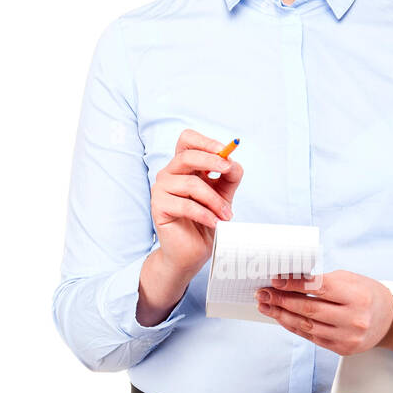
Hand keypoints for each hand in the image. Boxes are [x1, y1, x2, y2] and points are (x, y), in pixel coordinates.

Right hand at [151, 129, 243, 278]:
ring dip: (214, 200)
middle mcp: (169, 174)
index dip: (205, 141)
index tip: (225, 150)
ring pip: (191, 183)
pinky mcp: (159, 207)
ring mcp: (161, 189)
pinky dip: (205, 214)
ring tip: (226, 215)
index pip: (187, 140)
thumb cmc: (206, 221)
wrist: (192, 252)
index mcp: (184, 166)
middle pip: (186, 155)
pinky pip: (185, 205)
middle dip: (211, 161)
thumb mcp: (224, 195)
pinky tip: (215, 223)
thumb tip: (233, 163)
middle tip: (229, 170)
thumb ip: (229, 177)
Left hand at [254, 270, 392, 354]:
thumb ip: (322, 281)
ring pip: (306, 325)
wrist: (389, 320)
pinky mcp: (342, 348)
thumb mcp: (350, 279)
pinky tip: (281, 318)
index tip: (275, 280)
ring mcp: (348, 336)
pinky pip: (311, 337)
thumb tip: (288, 282)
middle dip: (281, 300)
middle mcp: (354, 318)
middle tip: (263, 293)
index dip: (294, 284)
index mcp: (357, 296)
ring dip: (282, 315)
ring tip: (266, 306)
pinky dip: (294, 326)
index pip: (319, 288)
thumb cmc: (366, 294)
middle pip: (309, 309)